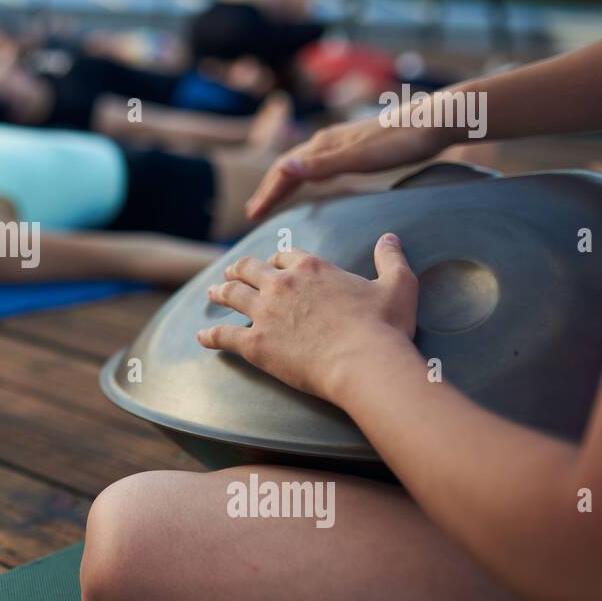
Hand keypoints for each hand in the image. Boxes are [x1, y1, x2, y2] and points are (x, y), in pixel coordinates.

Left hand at [197, 235, 419, 402]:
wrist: (364, 362)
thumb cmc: (384, 326)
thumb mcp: (399, 285)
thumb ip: (392, 259)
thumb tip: (390, 238)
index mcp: (311, 268)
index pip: (285, 255)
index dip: (276, 259)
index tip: (272, 263)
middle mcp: (282, 284)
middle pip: (250, 269)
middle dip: (239, 269)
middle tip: (231, 273)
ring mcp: (265, 313)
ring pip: (232, 295)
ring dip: (220, 292)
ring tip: (213, 294)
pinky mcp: (255, 343)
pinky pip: (224, 335)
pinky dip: (211, 335)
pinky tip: (202, 337)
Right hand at [244, 117, 449, 220]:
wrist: (436, 121)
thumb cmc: (402, 142)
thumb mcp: (361, 157)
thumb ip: (323, 164)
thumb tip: (285, 168)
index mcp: (324, 145)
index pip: (284, 171)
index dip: (268, 194)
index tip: (253, 215)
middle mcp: (328, 141)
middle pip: (289, 166)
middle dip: (270, 189)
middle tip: (254, 212)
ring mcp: (341, 142)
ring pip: (303, 164)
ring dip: (285, 182)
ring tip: (274, 198)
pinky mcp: (355, 146)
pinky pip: (318, 164)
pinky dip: (305, 176)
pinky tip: (313, 182)